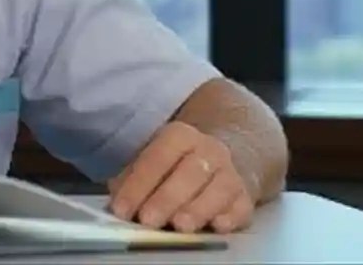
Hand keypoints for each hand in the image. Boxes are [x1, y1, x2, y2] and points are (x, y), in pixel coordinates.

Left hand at [107, 121, 255, 233]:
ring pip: (218, 189)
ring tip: (180, 226)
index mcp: (180, 137)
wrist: (224, 162)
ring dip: (198, 208)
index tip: (121, 209)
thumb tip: (117, 197)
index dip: (138, 184)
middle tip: (147, 220)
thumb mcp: (152, 162)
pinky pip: (241, 206)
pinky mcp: (245, 198)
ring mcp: (230, 173)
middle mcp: (209, 151)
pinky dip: (230, 216)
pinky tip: (217, 226)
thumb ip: (132, 178)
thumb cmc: (177, 166)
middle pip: (189, 172)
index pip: (158, 157)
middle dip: (167, 198)